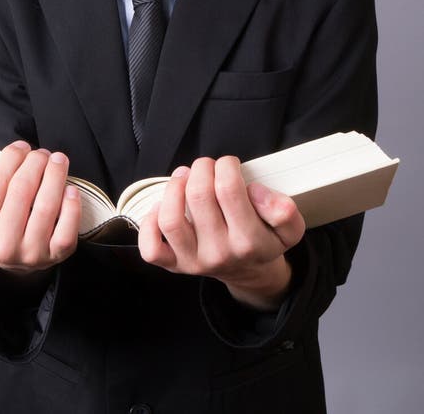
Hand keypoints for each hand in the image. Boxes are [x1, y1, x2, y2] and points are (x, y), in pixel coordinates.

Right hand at [0, 140, 80, 274]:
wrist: (14, 259)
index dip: (11, 158)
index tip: (20, 147)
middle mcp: (2, 246)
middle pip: (22, 190)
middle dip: (35, 163)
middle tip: (40, 153)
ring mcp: (30, 253)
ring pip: (46, 206)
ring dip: (55, 175)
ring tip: (57, 161)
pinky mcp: (54, 256)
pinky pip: (67, 230)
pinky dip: (72, 206)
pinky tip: (70, 189)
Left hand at [138, 156, 305, 308]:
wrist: (250, 273)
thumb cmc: (264, 240)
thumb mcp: (289, 228)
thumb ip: (284, 210)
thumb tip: (255, 192)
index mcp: (248, 242)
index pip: (228, 190)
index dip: (226, 165)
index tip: (230, 164)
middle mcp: (219, 254)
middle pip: (198, 196)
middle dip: (202, 168)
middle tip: (208, 166)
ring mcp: (193, 261)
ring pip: (170, 219)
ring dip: (174, 186)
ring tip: (185, 175)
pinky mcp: (174, 265)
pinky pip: (151, 248)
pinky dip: (150, 222)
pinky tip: (164, 205)